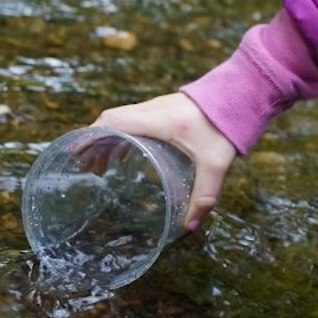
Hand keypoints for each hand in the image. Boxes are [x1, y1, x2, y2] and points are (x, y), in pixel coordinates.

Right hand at [94, 93, 235, 229]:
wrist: (243, 92)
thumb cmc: (226, 125)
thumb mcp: (216, 163)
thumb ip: (204, 194)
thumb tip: (190, 225)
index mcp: (155, 120)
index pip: (112, 121)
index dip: (90, 136)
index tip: (75, 153)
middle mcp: (152, 111)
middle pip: (111, 121)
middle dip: (95, 143)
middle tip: (86, 168)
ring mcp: (159, 108)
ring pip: (123, 120)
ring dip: (109, 140)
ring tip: (101, 168)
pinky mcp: (168, 110)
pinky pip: (137, 121)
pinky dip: (126, 136)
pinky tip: (128, 154)